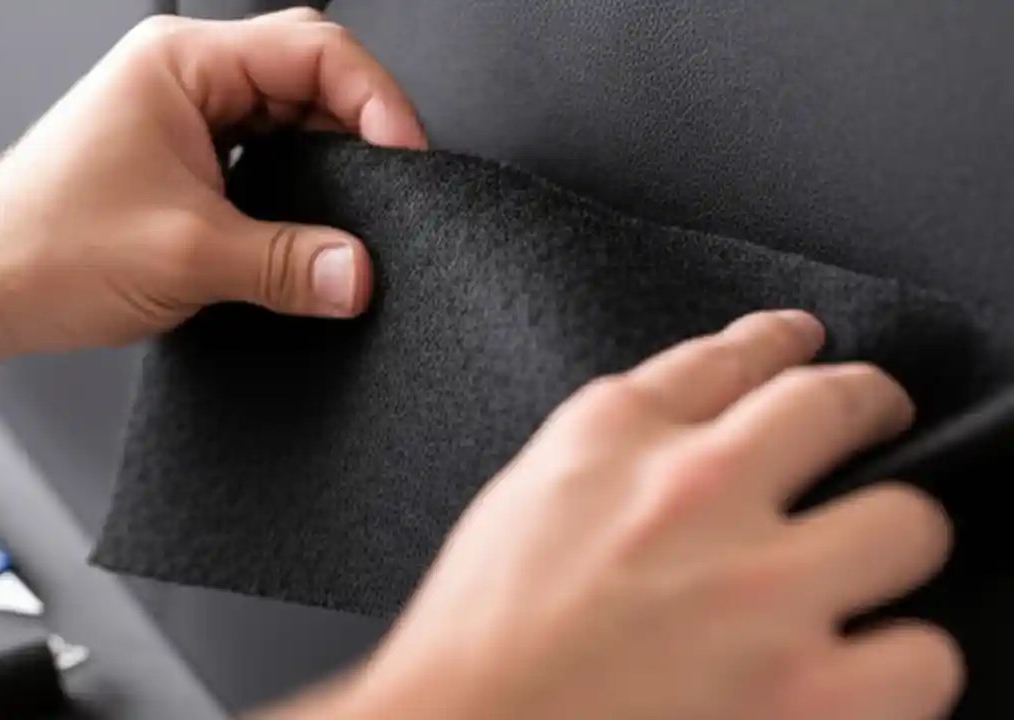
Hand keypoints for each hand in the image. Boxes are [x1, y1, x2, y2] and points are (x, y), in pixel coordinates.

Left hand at [0, 9, 424, 353]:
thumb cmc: (44, 247)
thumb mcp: (185, 257)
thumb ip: (285, 265)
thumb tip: (359, 273)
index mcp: (181, 63)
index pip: (314, 47)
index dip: (375, 98)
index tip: (405, 154)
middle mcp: (185, 77)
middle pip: (309, 75)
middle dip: (360, 127)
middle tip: (394, 188)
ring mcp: (186, 117)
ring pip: (291, 118)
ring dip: (330, 160)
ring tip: (356, 209)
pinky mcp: (186, 160)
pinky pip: (267, 157)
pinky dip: (299, 186)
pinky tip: (312, 223)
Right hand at [341, 310, 960, 719]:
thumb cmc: (468, 650)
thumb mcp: (518, 510)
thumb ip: (604, 462)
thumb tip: (682, 443)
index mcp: (605, 439)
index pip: (725, 356)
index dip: (777, 342)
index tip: (799, 342)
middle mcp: (691, 491)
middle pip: (833, 403)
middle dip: (869, 406)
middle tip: (879, 422)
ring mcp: (759, 589)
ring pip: (907, 524)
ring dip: (886, 551)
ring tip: (868, 576)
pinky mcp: (808, 695)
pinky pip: (922, 658)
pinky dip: (898, 671)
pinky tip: (859, 674)